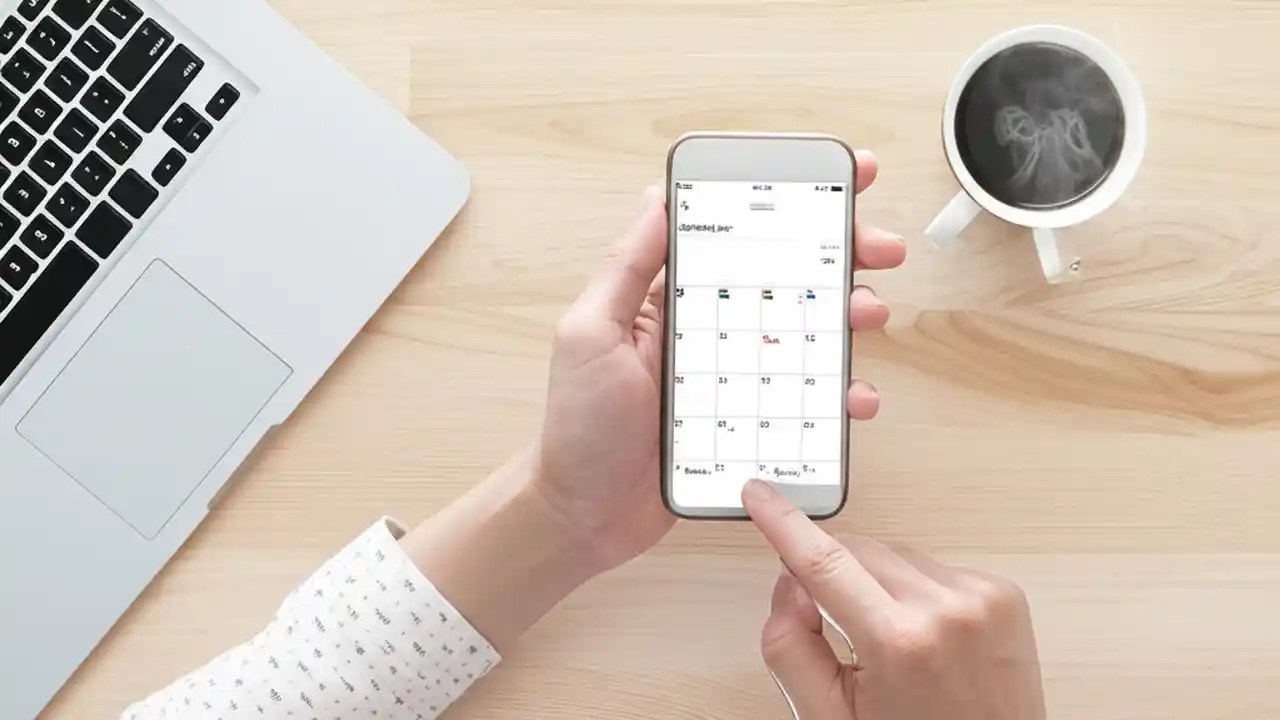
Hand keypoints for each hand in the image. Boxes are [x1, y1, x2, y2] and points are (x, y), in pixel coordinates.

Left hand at [536, 152, 904, 573]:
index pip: (737, 235)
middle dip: (842, 254)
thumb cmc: (577, 426)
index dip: (790, 203)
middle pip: (788, 278)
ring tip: (869, 315)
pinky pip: (808, 401)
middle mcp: (712, 330)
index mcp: (673, 298)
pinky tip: (855, 396)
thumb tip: (660, 197)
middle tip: (882, 248)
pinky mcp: (753, 423)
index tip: (844, 177)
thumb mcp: (589, 333)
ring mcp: (736, 378)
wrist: (585, 516)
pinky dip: (841, 394)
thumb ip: (627, 268)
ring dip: (850, 317)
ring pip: (809, 334)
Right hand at [744, 480, 1045, 719]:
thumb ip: (790, 645)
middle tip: (835, 631)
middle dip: (832, 577)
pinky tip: (925, 638)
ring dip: (876, 585)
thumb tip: (792, 585)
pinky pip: (933, 568)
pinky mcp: (1004, 594)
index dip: (783, 523)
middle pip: (855, 551)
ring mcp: (982, 598)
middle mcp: (947, 611)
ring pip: (893, 555)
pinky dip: (916, 592)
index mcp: (900, 644)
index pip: (823, 563)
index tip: (760, 495)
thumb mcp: (830, 716)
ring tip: (892, 647)